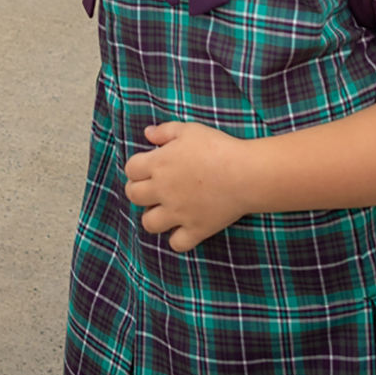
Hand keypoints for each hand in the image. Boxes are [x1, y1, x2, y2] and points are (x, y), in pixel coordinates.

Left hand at [123, 121, 254, 252]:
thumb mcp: (189, 130)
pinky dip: (178, 239)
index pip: (130, 170)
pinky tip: (184, 228)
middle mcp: (162, 190)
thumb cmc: (217, 147)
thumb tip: (147, 133)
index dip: (136, 168)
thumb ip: (165, 131)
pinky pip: (176, 244)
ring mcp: (177, 213)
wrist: (245, 173)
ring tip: (166, 210)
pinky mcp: (195, 229)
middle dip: (139, 191)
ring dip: (154, 217)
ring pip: (149, 224)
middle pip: (134, 196)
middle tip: (153, 189)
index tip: (148, 167)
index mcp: (158, 164)